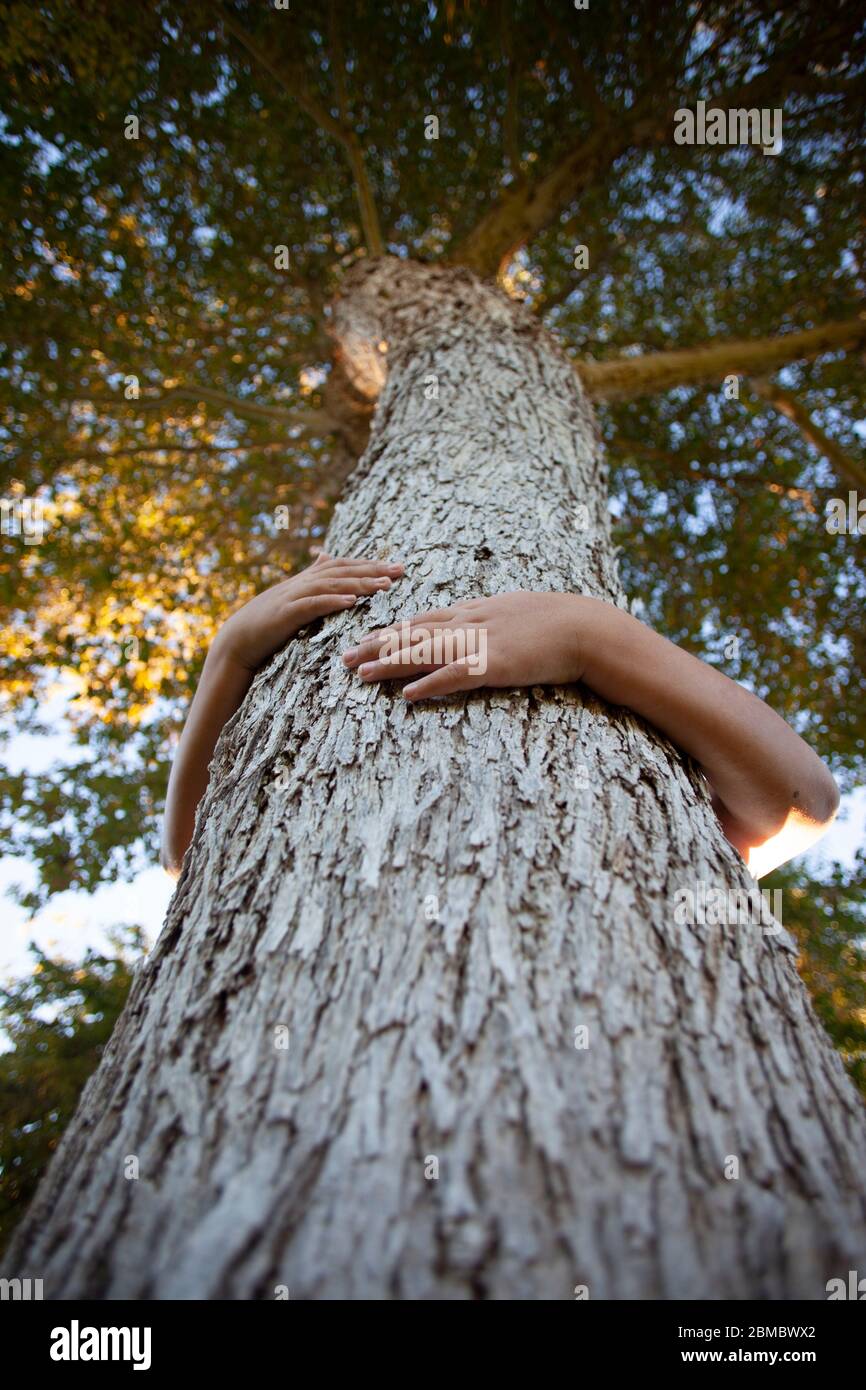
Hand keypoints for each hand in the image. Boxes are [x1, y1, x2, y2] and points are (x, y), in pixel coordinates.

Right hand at [216, 551, 403, 671]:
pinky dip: (332, 601)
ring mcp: (293, 597)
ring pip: (331, 584)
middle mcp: (302, 583)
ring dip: (359, 583)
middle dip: (373, 569)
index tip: (397, 566)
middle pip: (342, 571)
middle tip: (400, 570)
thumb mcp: (293, 597)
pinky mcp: (286, 614)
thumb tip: (325, 556)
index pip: (343, 566)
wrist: (238, 640)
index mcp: (307, 580)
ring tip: (384, 585)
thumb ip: (311, 578)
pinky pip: (312, 605)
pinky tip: (351, 601)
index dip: (370, 564)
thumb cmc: (267, 623)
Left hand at [342, 591, 588, 698]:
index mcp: (475, 611)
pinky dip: (429, 686)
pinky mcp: (495, 665)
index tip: (364, 638)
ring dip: (389, 664)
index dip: (390, 630)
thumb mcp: (517, 611)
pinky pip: (455, 676)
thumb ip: (491, 616)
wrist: (586, 628)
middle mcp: (470, 623)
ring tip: (359, 675)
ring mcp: (480, 643)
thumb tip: (474, 620)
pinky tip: (407, 696)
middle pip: (412, 633)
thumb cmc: (558, 622)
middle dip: (375, 646)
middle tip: (343, 658)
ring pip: (424, 652)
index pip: (423, 620)